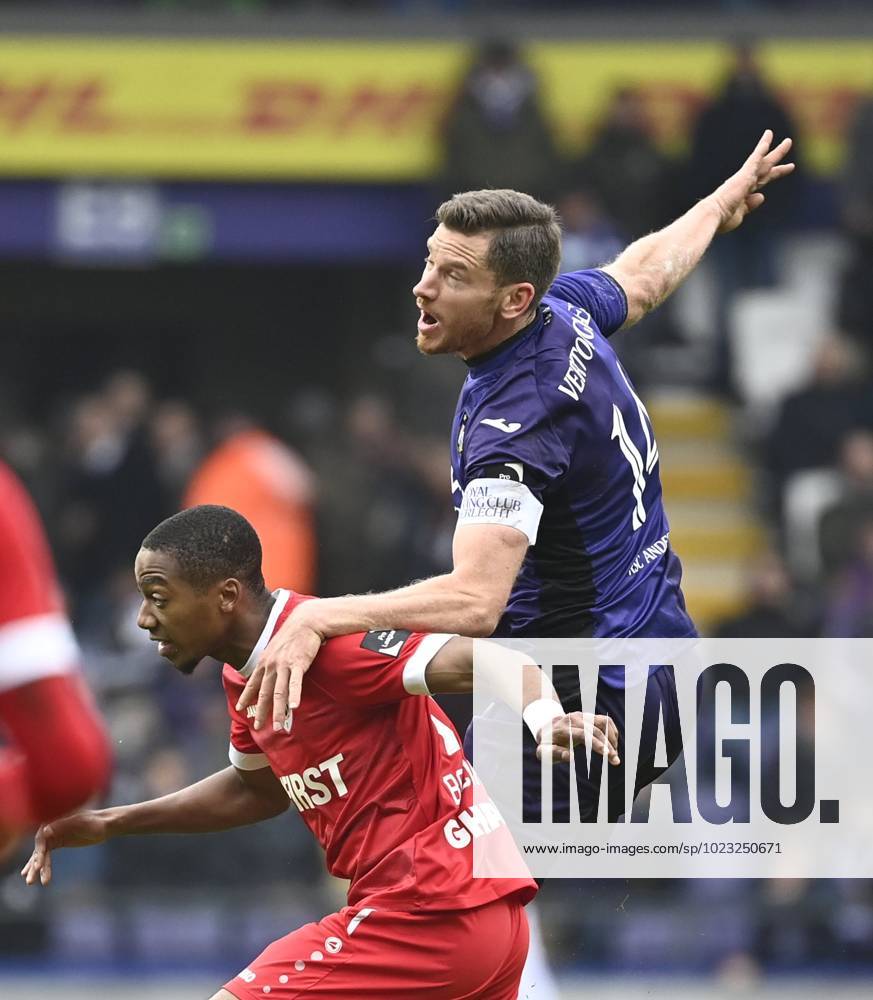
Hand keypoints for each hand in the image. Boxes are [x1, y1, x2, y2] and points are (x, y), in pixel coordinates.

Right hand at [21, 811, 108, 886]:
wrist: (106, 824)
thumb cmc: (96, 823)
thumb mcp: (82, 824)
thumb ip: (66, 825)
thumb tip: (45, 831)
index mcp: (55, 820)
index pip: (41, 838)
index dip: (38, 852)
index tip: (38, 865)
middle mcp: (51, 826)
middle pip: (39, 848)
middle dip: (35, 865)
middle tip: (30, 881)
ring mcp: (54, 835)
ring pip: (41, 854)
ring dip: (36, 868)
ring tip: (29, 883)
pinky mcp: (58, 841)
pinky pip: (46, 855)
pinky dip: (40, 865)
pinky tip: (32, 874)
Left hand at [235, 603, 323, 731]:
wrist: (306, 621)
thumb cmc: (293, 634)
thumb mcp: (275, 647)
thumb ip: (271, 660)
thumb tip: (268, 671)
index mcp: (265, 662)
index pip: (252, 683)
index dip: (246, 697)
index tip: (240, 709)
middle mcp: (272, 665)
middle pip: (265, 693)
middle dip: (261, 712)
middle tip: (258, 727)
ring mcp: (285, 665)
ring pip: (279, 693)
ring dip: (278, 711)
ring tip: (278, 727)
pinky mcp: (299, 664)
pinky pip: (296, 683)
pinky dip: (294, 696)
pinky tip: (294, 707)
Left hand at [536, 711, 619, 765]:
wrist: (547, 727)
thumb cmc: (547, 744)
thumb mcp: (544, 752)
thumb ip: (555, 753)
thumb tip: (570, 757)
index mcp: (563, 729)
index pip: (583, 734)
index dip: (596, 743)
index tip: (607, 754)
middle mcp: (574, 719)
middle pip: (595, 730)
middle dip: (607, 745)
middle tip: (616, 761)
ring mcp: (583, 716)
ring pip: (603, 723)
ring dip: (612, 739)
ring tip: (614, 755)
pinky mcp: (589, 716)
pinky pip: (606, 721)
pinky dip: (612, 732)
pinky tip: (612, 745)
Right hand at [711, 129, 794, 234]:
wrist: (712, 215)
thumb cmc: (722, 219)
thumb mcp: (740, 214)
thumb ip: (750, 205)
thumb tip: (761, 196)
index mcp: (743, 192)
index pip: (762, 180)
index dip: (774, 174)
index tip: (785, 168)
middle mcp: (744, 182)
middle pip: (765, 167)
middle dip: (777, 157)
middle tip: (788, 142)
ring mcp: (744, 178)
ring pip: (765, 162)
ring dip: (777, 152)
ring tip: (788, 141)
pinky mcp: (744, 175)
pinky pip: (755, 159)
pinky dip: (761, 149)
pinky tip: (768, 138)